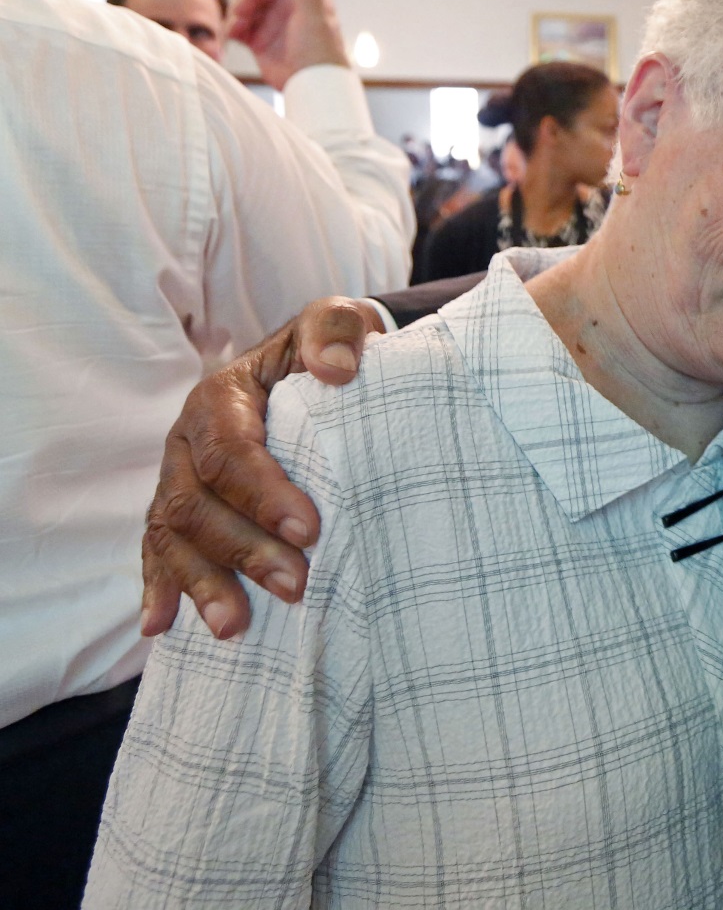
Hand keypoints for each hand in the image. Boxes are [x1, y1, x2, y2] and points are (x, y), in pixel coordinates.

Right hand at [141, 297, 385, 638]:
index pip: (232, 450)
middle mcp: (187, 440)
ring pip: (171, 534)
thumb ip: (336, 332)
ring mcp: (178, 477)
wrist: (315, 367)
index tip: (309, 528)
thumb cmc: (330, 350)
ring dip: (202, 582)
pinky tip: (162, 626)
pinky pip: (156, 550)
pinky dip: (160, 587)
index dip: (263, 492)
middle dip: (242, 548)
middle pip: (196, 502)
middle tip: (295, 585)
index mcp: (221, 396)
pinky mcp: (180, 510)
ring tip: (235, 626)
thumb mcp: (340, 323)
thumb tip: (335, 370)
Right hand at [228, 0, 350, 90]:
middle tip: (244, 10)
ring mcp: (271, 21)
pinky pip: (238, 27)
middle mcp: (286, 4)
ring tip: (238, 26)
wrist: (311, 88)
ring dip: (236, 12)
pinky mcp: (258, 39)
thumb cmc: (319, 53)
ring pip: (245, 4)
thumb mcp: (314, 18)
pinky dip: (231, 28)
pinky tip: (231, 36)